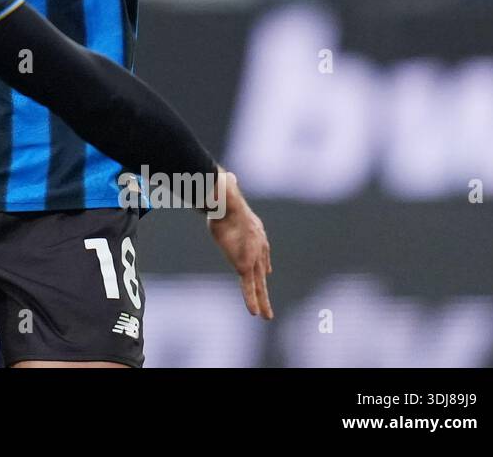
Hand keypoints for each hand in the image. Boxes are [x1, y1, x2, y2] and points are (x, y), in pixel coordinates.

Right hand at [205, 169, 273, 319]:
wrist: (227, 203)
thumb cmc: (223, 196)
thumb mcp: (227, 196)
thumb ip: (227, 192)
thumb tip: (224, 176)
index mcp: (255, 232)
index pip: (262, 251)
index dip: (263, 262)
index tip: (266, 270)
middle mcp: (258, 246)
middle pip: (262, 271)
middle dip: (264, 288)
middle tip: (268, 303)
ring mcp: (252, 256)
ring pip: (258, 284)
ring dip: (262, 301)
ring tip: (266, 317)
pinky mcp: (245, 264)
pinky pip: (249, 286)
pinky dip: (252, 300)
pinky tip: (254, 313)